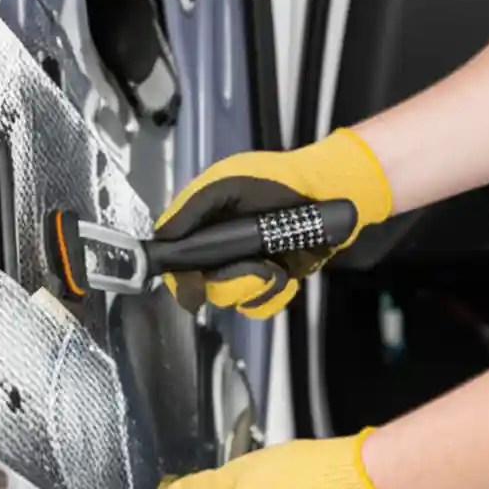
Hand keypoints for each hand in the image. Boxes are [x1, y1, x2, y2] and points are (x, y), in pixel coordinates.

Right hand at [154, 129, 391, 317]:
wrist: (326, 195)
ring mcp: (243, 269)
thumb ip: (189, 211)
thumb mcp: (224, 185)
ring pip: (232, 299)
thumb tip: (162, 242)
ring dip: (256, 284)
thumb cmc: (276, 181)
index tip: (195, 283)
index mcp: (200, 228)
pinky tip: (285, 274)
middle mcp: (216, 251)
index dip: (181, 278)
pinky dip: (274, 294)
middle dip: (230, 279)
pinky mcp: (268, 283)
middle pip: (203, 287)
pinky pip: (259, 306)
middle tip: (256, 263)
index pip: (173, 262)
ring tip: (275, 263)